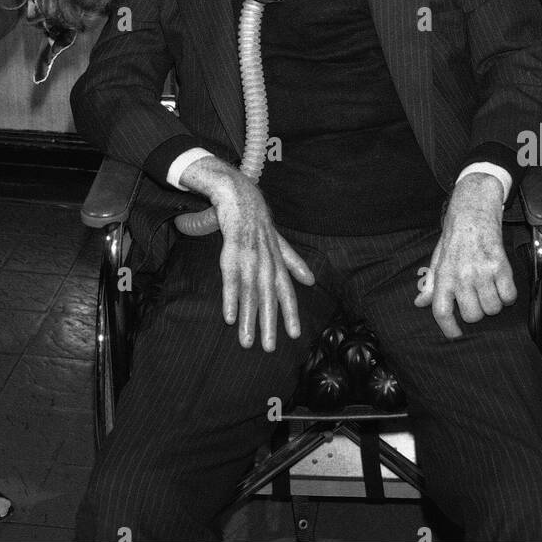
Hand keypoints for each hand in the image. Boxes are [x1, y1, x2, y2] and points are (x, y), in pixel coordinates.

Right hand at [179, 157, 314, 350]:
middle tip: (269, 348)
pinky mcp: (231, 248)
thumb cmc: (258, 221)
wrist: (239, 194)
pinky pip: (230, 277)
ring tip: (246, 341)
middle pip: (268, 296)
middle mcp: (265, 259)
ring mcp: (249, 254)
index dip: (290, 311)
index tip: (294, 335)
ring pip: (250, 291)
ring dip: (248, 318)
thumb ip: (293, 261)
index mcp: (276, 259)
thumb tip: (311, 281)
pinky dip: (231, 297)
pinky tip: (229, 316)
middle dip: (269, 323)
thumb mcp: (278, 241)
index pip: (285, 289)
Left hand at [414, 174, 516, 338]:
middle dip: (476, 312)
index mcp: (444, 274)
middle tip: (476, 298)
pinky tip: (502, 284)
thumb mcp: (438, 258)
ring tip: (489, 288)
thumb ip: (431, 283)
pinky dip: (508, 295)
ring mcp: (482, 271)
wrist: (474, 210)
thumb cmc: (455, 236)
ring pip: (492, 308)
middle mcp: (462, 275)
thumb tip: (419, 303)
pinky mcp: (501, 265)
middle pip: (473, 315)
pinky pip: (509, 296)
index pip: (441, 311)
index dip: (448, 329)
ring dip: (493, 303)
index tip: (455, 334)